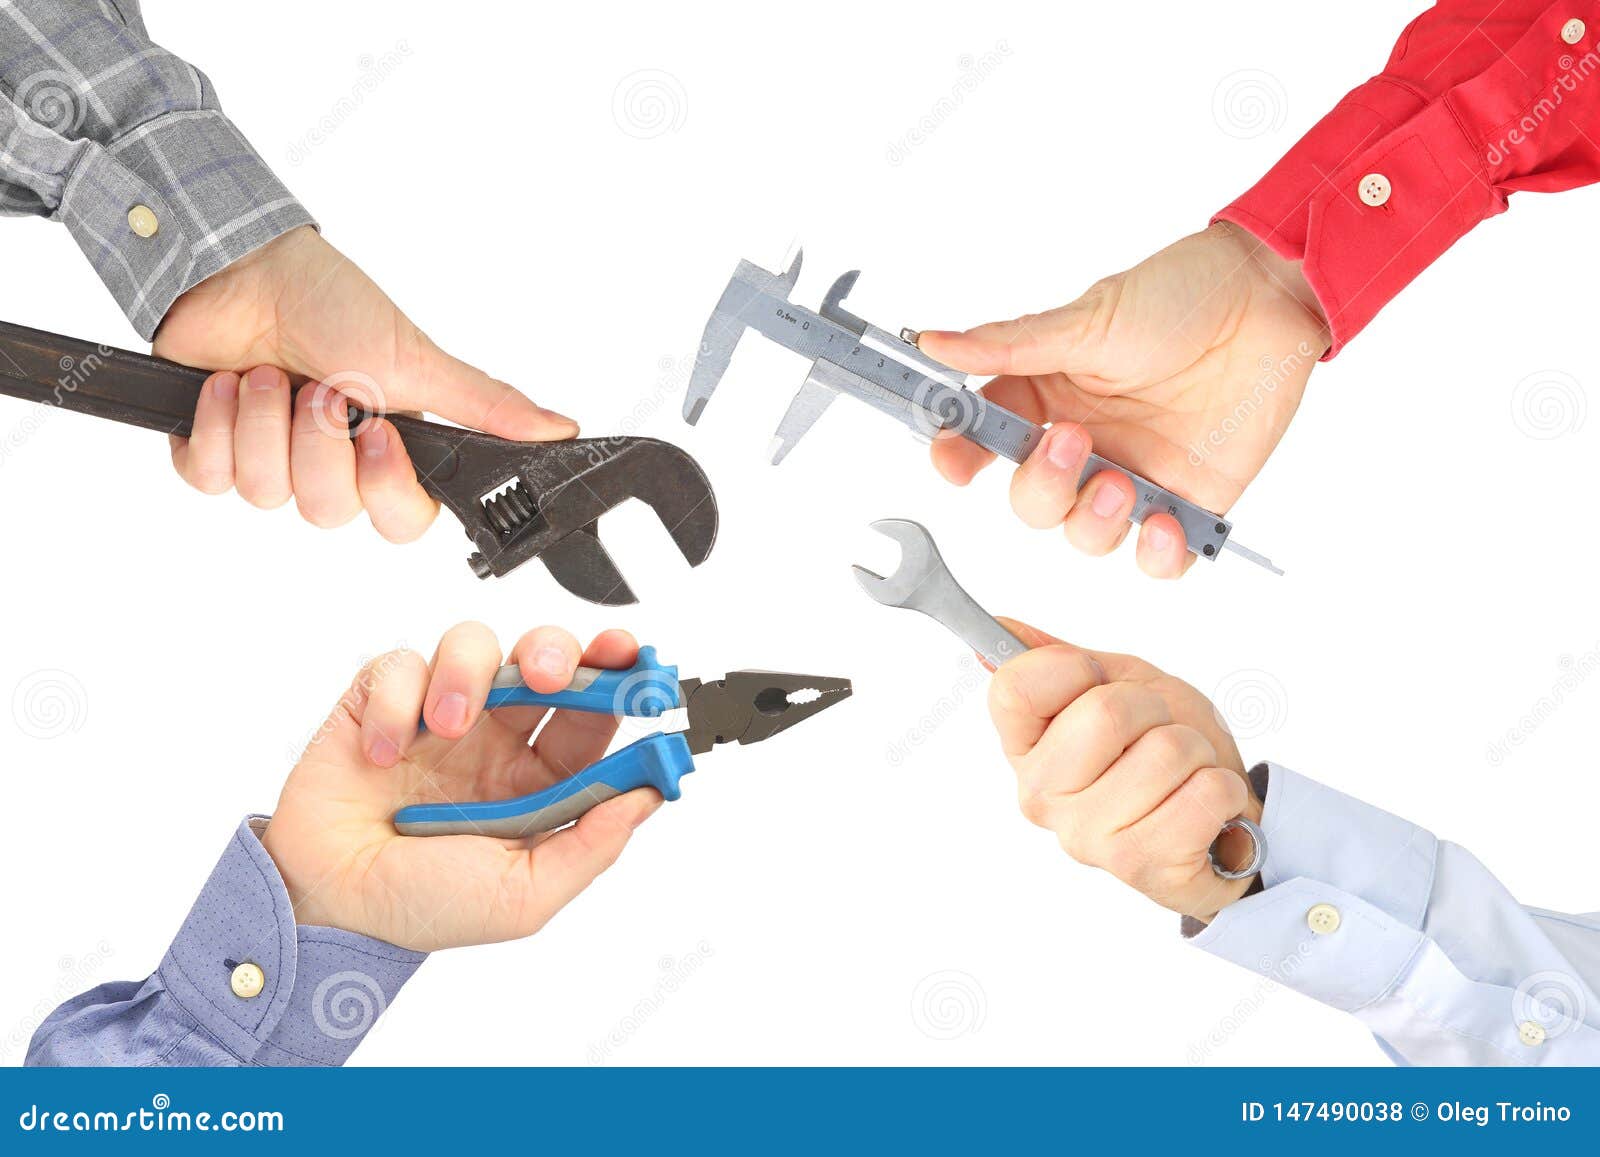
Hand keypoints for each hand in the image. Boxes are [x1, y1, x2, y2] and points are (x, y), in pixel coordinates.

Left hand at [158, 226, 576, 540]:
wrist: (243, 267)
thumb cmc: (331, 304)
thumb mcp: (418, 360)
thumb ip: (486, 406)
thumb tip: (562, 429)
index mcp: (388, 454)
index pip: (402, 521)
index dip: (384, 487)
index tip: (376, 433)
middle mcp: (333, 466)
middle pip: (328, 511)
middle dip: (317, 441)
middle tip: (319, 388)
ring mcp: (271, 461)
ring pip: (267, 494)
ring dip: (265, 423)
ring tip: (269, 375)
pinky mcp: (211, 451)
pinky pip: (211, 478)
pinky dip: (217, 425)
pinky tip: (225, 385)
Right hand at [260, 623, 659, 951]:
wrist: (326, 908)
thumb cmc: (423, 905)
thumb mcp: (523, 897)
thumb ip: (591, 846)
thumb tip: (649, 797)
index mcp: (539, 778)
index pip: (593, 713)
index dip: (619, 683)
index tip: (638, 666)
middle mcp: (496, 737)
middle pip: (544, 659)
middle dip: (555, 650)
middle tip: (549, 674)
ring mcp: (439, 715)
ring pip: (475, 644)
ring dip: (467, 674)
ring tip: (446, 727)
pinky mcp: (382, 701)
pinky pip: (402, 664)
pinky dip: (397, 703)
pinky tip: (385, 755)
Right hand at [921, 222, 1327, 577]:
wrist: (1268, 300)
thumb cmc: (1179, 296)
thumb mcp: (1086, 321)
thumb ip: (1008, 346)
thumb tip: (934, 343)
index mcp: (1047, 398)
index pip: (984, 441)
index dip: (961, 458)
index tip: (956, 462)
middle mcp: (1083, 444)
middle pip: (1033, 502)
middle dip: (1042, 488)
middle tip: (1072, 444)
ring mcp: (1133, 475)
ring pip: (1085, 535)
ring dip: (1093, 521)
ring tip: (1122, 483)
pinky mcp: (1187, 501)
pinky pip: (1156, 557)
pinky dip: (1154, 555)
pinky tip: (1162, 527)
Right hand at [989, 619, 1261, 922]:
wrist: (1218, 818)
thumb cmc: (1163, 749)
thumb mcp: (1118, 685)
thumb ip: (1060, 658)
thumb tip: (1002, 626)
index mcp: (1026, 748)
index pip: (1016, 686)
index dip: (1072, 668)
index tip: (1098, 684)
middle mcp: (1041, 795)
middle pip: (1105, 712)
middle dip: (1156, 711)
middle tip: (1158, 736)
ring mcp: (1085, 837)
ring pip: (1166, 751)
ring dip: (1197, 753)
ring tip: (1184, 777)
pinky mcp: (1139, 866)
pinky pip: (1203, 796)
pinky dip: (1222, 790)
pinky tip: (1204, 809)